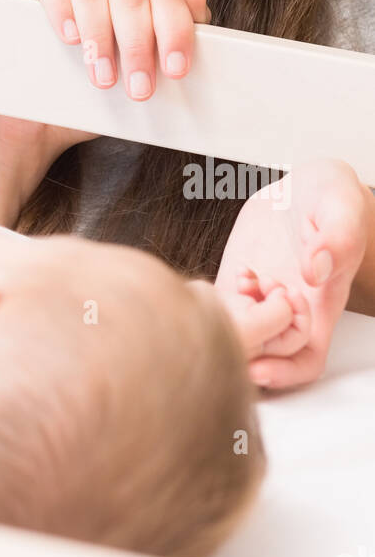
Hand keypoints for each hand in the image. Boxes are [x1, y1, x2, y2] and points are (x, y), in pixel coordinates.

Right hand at [0, 0, 209, 100]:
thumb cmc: (90, 97)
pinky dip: (62, 4)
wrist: (36, 124)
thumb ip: (170, 39)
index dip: (175, 30)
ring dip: (100, 33)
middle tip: (138, 89)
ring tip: (100, 76)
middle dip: (138, 44)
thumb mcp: (137, 77)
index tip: (176, 70)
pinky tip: (69, 36)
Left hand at [214, 158, 369, 388]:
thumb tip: (315, 271)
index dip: (284, 369)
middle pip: (265, 355)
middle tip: (251, 297)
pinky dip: (213, 301)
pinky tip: (232, 273)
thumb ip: (336, 238)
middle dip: (251, 339)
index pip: (305, 361)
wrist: (305, 187)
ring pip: (238, 336)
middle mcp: (288, 308)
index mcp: (320, 304)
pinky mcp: (236, 277)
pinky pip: (219, 306)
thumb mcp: (342, 206)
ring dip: (229, 320)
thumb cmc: (331, 199)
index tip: (266, 349)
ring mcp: (259, 295)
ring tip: (243, 280)